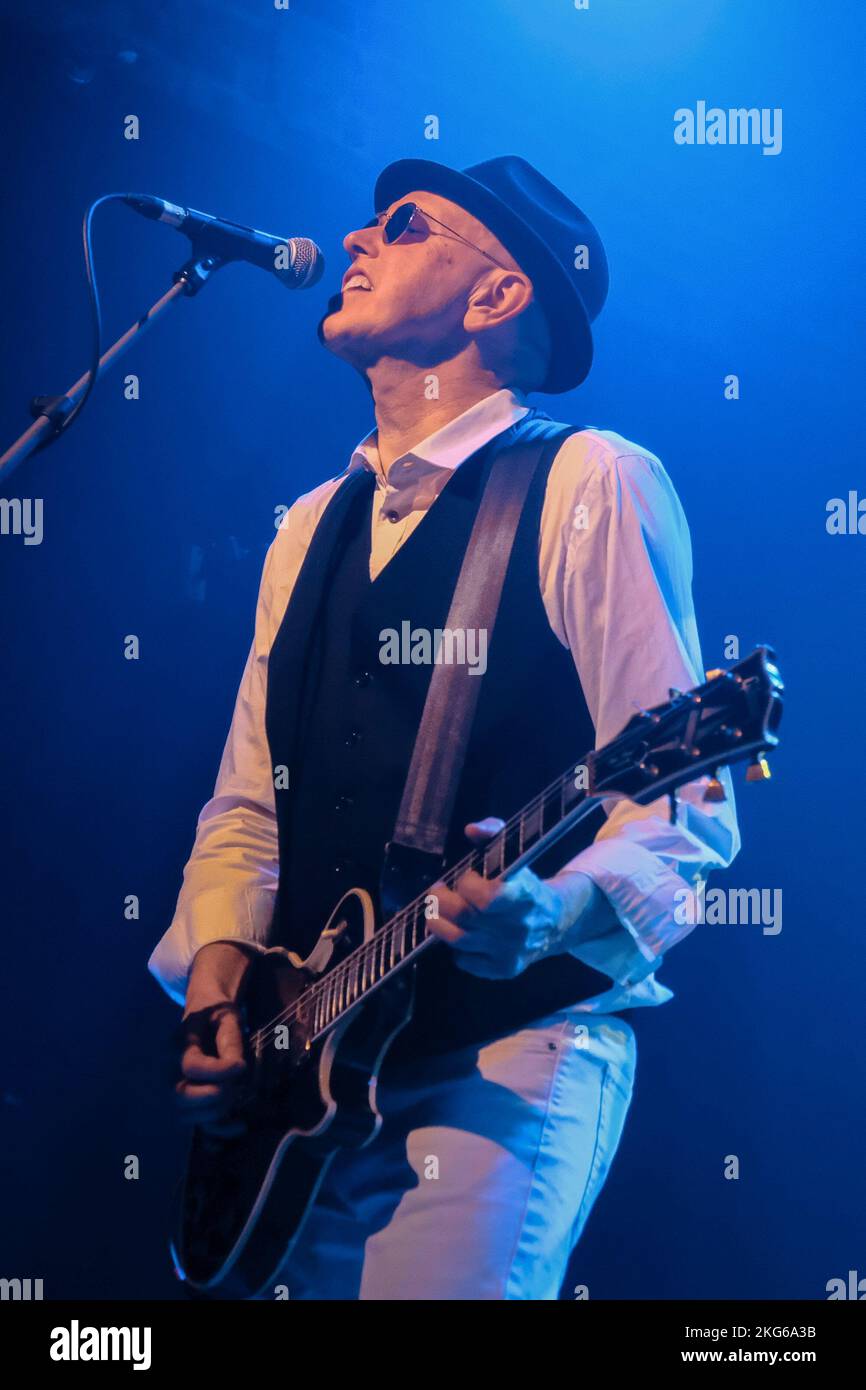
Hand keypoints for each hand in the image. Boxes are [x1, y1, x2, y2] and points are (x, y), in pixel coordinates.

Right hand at [175, 941, 253, 1135]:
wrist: (204, 1013)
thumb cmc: (216, 1012)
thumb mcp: (227, 1016)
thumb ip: (230, 1040)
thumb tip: (236, 1069)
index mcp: (178, 1045)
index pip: (192, 1067)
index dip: (219, 1072)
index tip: (240, 1066)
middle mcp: (170, 1070)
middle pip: (181, 1096)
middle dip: (214, 1097)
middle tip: (235, 1087)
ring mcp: (176, 1087)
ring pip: (186, 1115)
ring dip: (215, 1114)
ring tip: (235, 1097)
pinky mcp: (188, 1100)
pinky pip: (196, 1123)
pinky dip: (216, 1130)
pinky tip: (239, 1125)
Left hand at [425, 819, 576, 979]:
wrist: (557, 921)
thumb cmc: (526, 884)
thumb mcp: (515, 854)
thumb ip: (494, 834)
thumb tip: (471, 830)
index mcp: (524, 896)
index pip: (486, 897)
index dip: (467, 884)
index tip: (466, 876)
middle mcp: (518, 927)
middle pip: (464, 917)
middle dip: (441, 901)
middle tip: (437, 892)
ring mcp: (511, 951)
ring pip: (459, 940)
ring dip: (439, 923)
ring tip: (437, 912)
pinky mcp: (505, 969)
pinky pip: (466, 961)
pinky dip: (455, 948)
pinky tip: (460, 932)